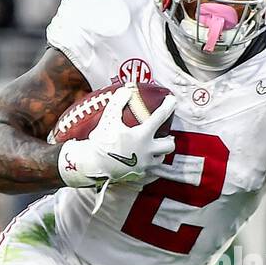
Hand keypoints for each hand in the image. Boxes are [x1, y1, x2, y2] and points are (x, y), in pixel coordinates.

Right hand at [58, 86, 176, 187]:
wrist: (93, 164)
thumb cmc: (101, 141)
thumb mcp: (108, 118)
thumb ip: (118, 102)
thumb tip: (127, 90)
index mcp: (142, 135)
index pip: (161, 116)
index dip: (168, 105)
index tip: (172, 99)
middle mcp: (147, 150)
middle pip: (169, 145)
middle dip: (169, 139)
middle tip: (164, 134)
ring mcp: (144, 164)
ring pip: (161, 158)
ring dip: (159, 152)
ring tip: (152, 147)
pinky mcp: (139, 174)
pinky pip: (150, 169)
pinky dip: (149, 163)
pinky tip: (143, 159)